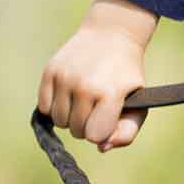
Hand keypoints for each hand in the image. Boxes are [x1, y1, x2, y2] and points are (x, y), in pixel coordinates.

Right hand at [37, 0, 157, 150]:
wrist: (111, 35)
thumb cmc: (126, 75)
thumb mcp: (139, 102)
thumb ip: (127, 131)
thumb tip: (102, 148)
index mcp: (110, 93)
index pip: (95, 135)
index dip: (102, 130)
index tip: (108, 117)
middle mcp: (84, 86)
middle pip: (76, 131)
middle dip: (87, 124)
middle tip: (98, 106)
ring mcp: (64, 78)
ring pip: (58, 122)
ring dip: (70, 117)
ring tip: (84, 100)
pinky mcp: (49, 72)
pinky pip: (44, 108)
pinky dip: (55, 107)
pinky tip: (69, 94)